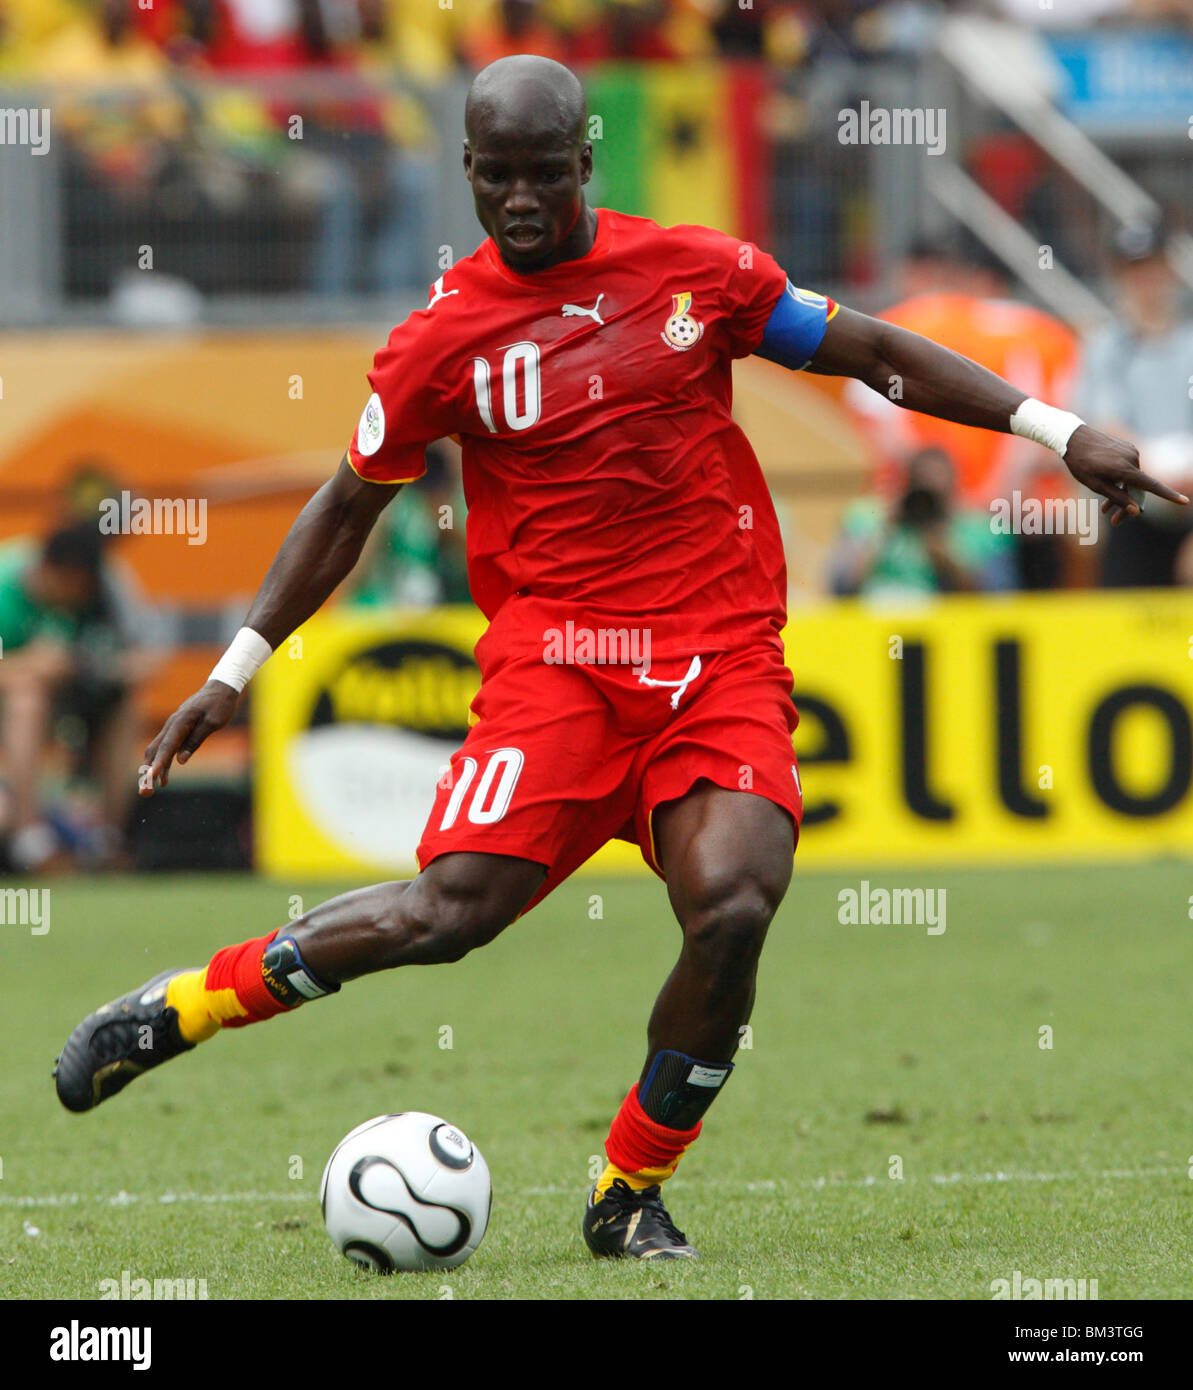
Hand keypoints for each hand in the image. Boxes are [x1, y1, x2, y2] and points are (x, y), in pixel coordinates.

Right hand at [139, 680, 239, 795]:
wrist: (220, 688)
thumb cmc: (220, 704)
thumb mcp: (213, 722)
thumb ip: (196, 740)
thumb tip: (181, 760)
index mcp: (181, 721)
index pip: (167, 746)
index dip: (158, 763)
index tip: (150, 777)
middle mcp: (172, 725)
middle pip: (155, 751)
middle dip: (148, 772)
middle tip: (144, 792)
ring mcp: (172, 727)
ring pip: (157, 751)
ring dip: (152, 770)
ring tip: (148, 791)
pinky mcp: (176, 731)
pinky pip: (165, 749)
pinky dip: (162, 763)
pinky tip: (163, 780)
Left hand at [1063, 426, 1188, 526]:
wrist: (1074, 438)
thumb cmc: (1081, 464)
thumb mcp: (1095, 485)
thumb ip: (1117, 498)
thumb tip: (1137, 511)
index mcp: (1125, 469)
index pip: (1152, 486)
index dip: (1169, 496)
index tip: (1184, 502)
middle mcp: (1132, 459)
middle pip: (1138, 488)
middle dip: (1127, 506)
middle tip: (1113, 521)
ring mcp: (1131, 451)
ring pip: (1133, 479)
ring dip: (1122, 494)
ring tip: (1104, 509)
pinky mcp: (1128, 448)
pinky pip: (1129, 468)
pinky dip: (1122, 480)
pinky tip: (1108, 486)